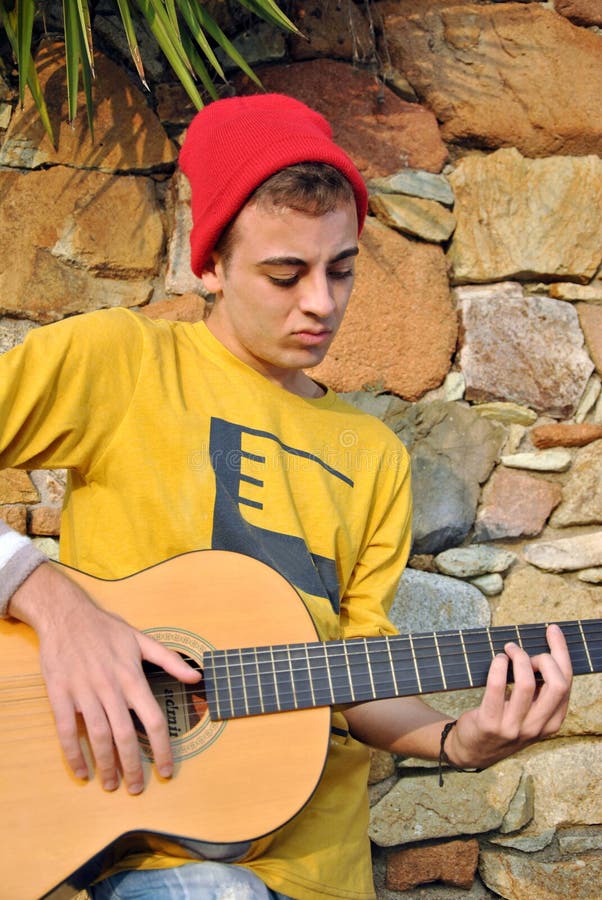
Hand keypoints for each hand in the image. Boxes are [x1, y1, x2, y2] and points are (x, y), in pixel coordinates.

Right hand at [9, 563, 200, 793]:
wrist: (67, 615)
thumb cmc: (106, 628)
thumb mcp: (141, 639)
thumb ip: (170, 660)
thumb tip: (197, 676)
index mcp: (132, 677)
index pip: (153, 720)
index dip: (161, 749)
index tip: (166, 770)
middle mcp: (109, 687)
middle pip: (125, 736)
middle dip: (132, 767)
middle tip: (137, 788)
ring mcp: (83, 692)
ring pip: (98, 737)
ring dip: (106, 765)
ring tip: (111, 785)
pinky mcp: (60, 694)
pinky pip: (66, 731)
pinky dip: (73, 754)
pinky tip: (82, 771)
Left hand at [447, 624, 572, 768]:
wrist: (473, 749)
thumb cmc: (504, 720)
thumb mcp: (530, 713)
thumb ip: (541, 691)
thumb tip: (546, 652)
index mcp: (552, 722)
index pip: (566, 683)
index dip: (561, 653)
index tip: (552, 631)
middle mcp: (537, 727)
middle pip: (556, 684)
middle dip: (545, 657)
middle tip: (524, 651)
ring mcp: (514, 727)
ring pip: (526, 683)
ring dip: (519, 657)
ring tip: (508, 650)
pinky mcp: (490, 724)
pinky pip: (497, 687)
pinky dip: (498, 666)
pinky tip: (497, 660)